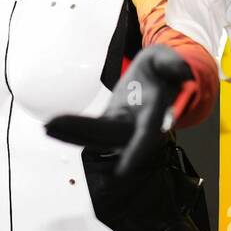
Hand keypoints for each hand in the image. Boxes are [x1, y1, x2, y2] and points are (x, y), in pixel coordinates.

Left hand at [45, 45, 190, 183]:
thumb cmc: (166, 68)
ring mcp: (123, 127)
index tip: (123, 170)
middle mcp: (138, 127)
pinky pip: (90, 130)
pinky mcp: (111, 121)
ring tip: (47, 128)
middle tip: (53, 125)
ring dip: (71, 134)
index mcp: (155, 115)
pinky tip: (52, 127)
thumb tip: (183, 72)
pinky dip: (72, 129)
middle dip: (81, 132)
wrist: (160, 75)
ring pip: (96, 137)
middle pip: (109, 136)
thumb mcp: (169, 60)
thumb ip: (173, 65)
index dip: (136, 152)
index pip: (145, 136)